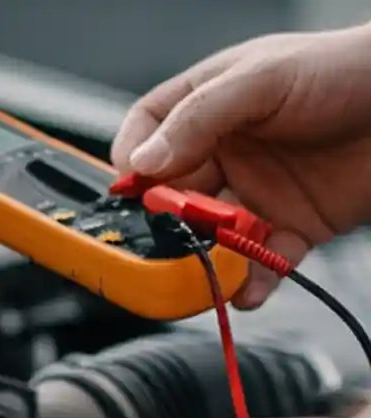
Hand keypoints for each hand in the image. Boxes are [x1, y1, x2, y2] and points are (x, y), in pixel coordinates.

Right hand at [113, 24, 370, 308]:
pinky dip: (253, 281)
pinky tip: (247, 290)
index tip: (130, 188)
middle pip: (172, 195)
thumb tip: (142, 162)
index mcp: (207, 107)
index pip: (147, 135)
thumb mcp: (262, 79)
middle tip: (167, 238)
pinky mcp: (293, 225)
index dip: (131, 162)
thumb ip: (198, 118)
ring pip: (212, 235)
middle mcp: (225, 151)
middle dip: (165, 221)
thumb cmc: (345, 69)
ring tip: (206, 273)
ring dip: (205, 258)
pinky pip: (263, 261)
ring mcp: (257, 191)